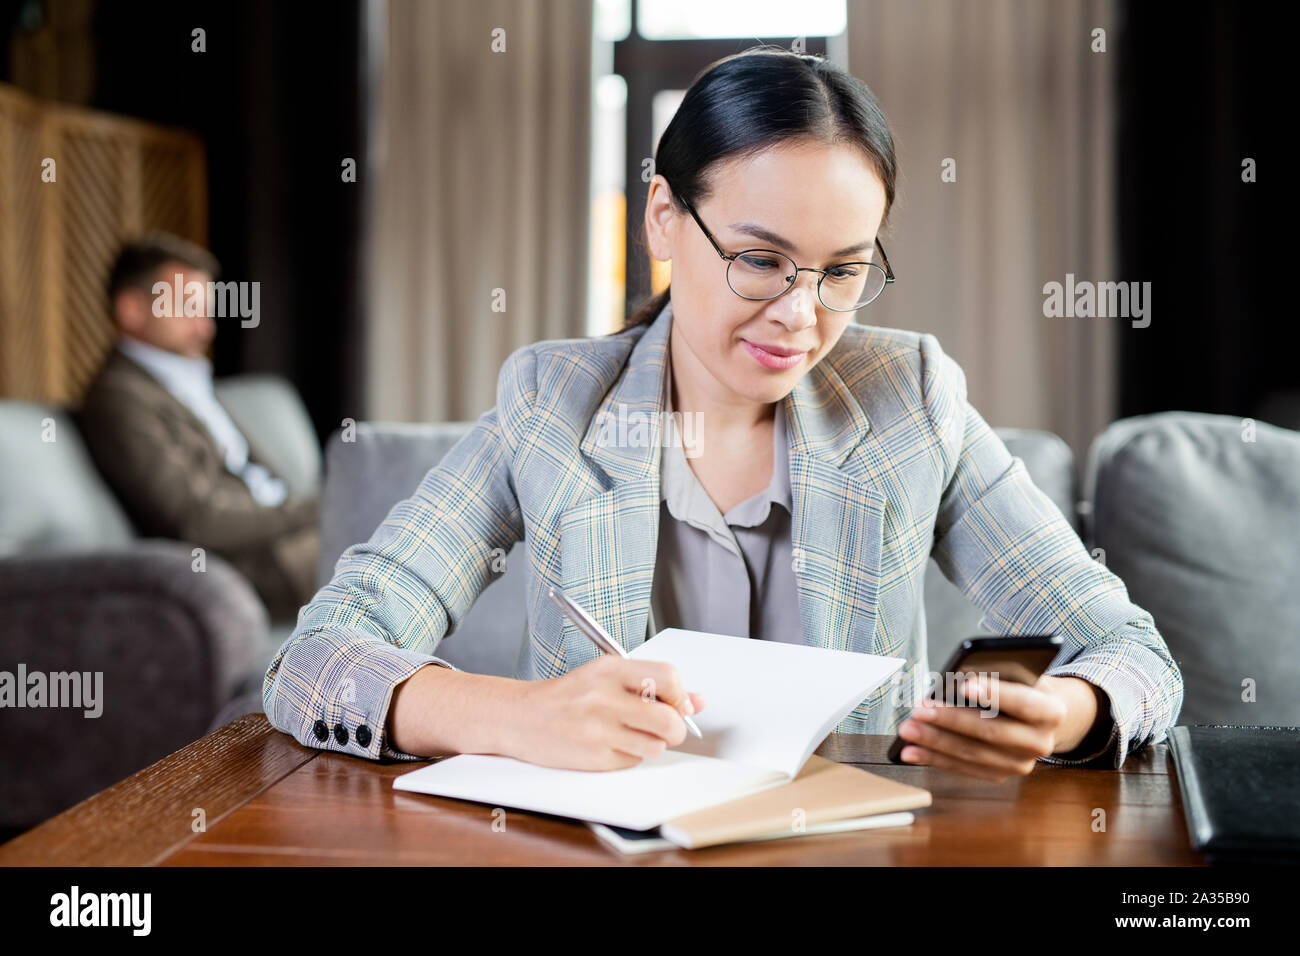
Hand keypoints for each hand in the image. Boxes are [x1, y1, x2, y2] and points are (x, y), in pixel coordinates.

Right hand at [509, 655, 705, 770]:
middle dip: (675, 729)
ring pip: (656, 746)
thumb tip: (696, 701)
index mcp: (610, 669)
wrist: (520, 717)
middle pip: (669, 720)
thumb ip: (654, 686)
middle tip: (665, 728)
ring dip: (651, 744)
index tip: (677, 703)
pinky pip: (632, 761)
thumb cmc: (566, 696)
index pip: (668, 677)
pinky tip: (609, 744)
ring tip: (630, 734)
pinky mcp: (594, 757)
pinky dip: (628, 756)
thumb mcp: (606, 678)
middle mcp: (604, 697)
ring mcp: (598, 729)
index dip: (680, 695)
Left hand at [895, 674, 1086, 781]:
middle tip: (918, 709)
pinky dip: (935, 759)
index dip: (994, 694)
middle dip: (950, 720)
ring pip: (973, 753)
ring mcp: (1021, 763)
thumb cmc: (1021, 686)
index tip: (963, 684)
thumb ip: (997, 675)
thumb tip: (956, 677)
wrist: (1040, 717)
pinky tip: (911, 751)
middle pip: (991, 732)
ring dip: (935, 743)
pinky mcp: (1001, 774)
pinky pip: (964, 768)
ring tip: (907, 730)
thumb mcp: (1019, 674)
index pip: (1023, 703)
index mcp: (1051, 711)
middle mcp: (1040, 742)